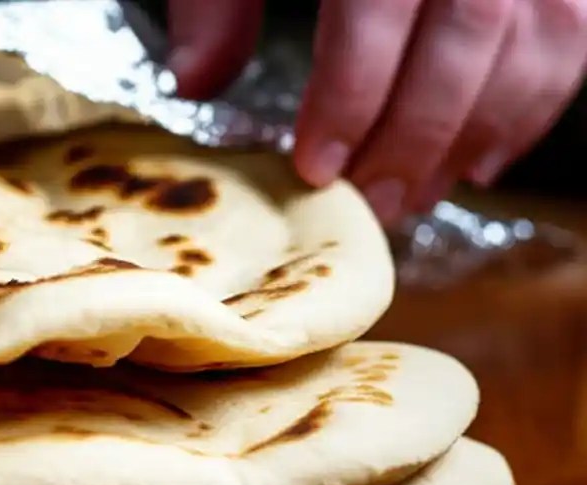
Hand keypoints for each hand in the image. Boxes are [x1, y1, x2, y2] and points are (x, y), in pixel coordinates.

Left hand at [165, 0, 586, 223]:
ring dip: (476, 135)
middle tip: (369, 205)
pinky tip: (477, 163)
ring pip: (534, 39)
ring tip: (413, 196)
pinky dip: (534, 107)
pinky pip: (573, 36)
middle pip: (468, 33)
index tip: (316, 168)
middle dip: (417, 135)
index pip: (377, 9)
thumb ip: (218, 3)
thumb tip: (194, 84)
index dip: (350, 96)